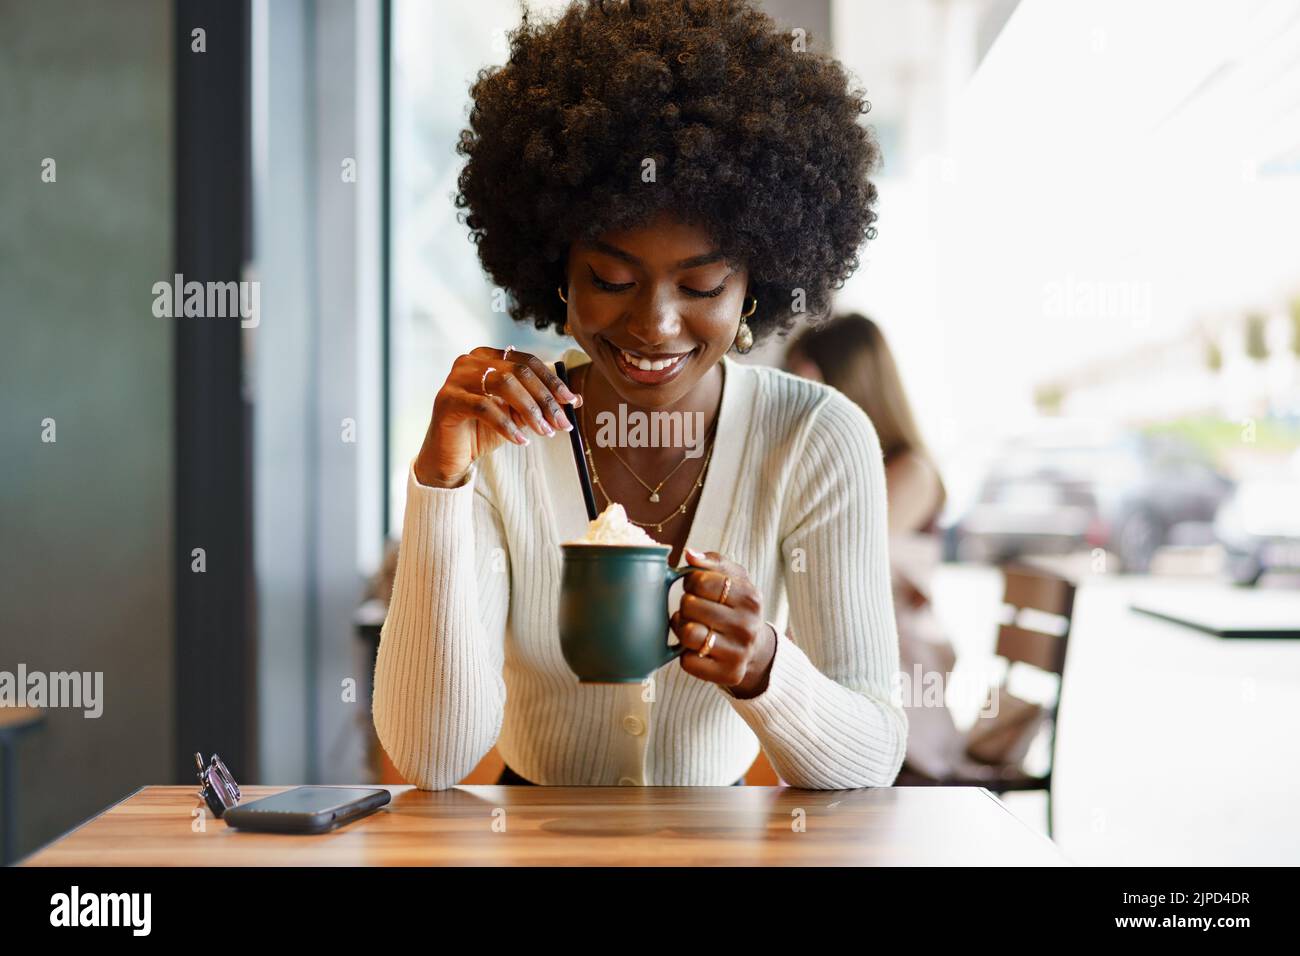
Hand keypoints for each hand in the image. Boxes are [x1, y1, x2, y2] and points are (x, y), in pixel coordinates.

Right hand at [414, 346, 581, 486]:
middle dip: (545, 399)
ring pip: (503, 385)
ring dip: (530, 410)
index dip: (552, 381)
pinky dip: (507, 425)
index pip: (527, 362)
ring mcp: (456, 378)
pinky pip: (484, 408)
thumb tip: (576, 400)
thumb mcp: (517, 415)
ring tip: (544, 432)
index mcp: (489, 357)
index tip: (571, 401)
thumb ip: (540, 404)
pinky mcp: (447, 400)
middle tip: (561, 423)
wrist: (451, 456)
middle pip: (518, 372)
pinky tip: (520, 440)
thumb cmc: (483, 430)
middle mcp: (471, 361)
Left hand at [670, 548, 774, 697]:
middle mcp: (747, 626)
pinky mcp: (728, 674)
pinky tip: (696, 648)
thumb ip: (713, 562)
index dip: (690, 582)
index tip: (696, 587)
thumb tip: (690, 555)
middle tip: (694, 609)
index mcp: (750, 597)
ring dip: (682, 628)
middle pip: (689, 605)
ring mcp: (739, 652)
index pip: (699, 580)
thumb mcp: (734, 578)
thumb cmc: (737, 606)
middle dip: (686, 605)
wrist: (755, 649)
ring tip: (692, 626)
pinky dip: (685, 654)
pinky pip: (687, 661)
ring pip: (687, 634)